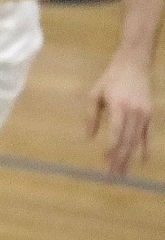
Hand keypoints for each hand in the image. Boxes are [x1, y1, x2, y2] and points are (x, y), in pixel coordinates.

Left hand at [89, 55, 152, 173]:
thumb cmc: (111, 79)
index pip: (117, 133)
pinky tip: (142, 161)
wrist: (134, 65)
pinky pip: (147, 136)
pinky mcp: (149, 116)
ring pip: (137, 141)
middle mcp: (133, 113)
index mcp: (118, 107)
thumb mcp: (95, 94)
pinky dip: (145, 149)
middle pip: (127, 141)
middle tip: (114, 174)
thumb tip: (89, 137)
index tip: (105, 160)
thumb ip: (91, 116)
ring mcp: (144, 115)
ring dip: (130, 157)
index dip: (112, 149)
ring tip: (123, 171)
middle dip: (120, 158)